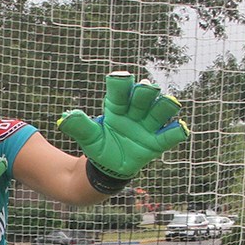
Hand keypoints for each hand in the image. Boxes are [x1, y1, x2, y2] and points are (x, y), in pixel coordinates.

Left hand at [57, 72, 189, 182]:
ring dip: (164, 106)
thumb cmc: (99, 146)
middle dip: (144, 91)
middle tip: (146, 87)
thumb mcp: (88, 137)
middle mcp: (135, 111)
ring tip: (169, 102)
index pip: (120, 90)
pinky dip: (175, 132)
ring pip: (159, 111)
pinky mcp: (156, 142)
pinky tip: (180, 128)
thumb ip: (79, 126)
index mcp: (117, 106)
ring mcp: (147, 126)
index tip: (120, 77)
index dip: (121, 83)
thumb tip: (65, 118)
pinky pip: (168, 136)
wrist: (108, 167)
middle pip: (142, 97)